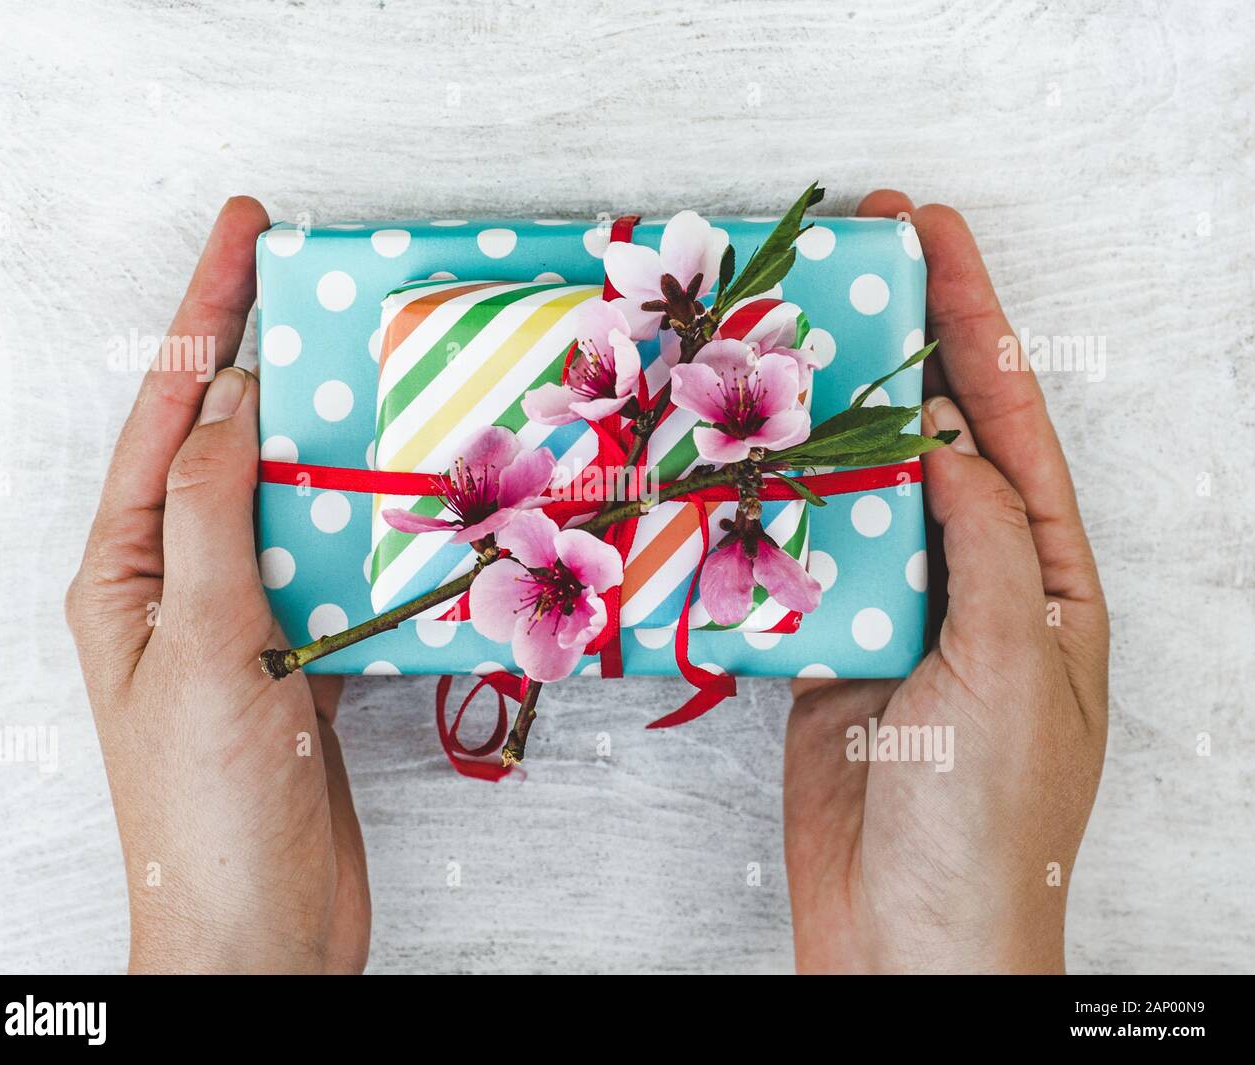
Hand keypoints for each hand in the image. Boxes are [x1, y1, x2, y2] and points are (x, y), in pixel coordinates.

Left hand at [66, 198, 370, 973]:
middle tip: (326, 291)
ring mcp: (245, 621)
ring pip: (290, 503)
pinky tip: (404, 501)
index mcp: (127, 570)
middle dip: (268, 361)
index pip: (167, 412)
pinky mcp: (303, 657)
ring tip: (377, 386)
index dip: (205, 312)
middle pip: (227, 443)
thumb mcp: (204, 643)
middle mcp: (180, 584)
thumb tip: (229, 400)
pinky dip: (369, 527)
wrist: (259, 930)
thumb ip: (214, 515)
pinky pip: (334, 564)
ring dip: (332, 447)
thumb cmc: (209, 804)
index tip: (248, 232)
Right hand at [784, 192, 1108, 972]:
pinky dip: (769, 508)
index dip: (973, 321)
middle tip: (845, 259)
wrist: (908, 938)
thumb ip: (982, 540)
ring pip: (853, 492)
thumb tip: (939, 436)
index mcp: (1048, 577)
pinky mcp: (825, 646)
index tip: (928, 233)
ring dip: (818, 423)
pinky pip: (798, 558)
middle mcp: (974, 581)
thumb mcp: (1010, 663)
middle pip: (928, 438)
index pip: (1010, 422)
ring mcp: (894, 610)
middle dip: (894, 346)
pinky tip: (741, 458)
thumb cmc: (989, 818)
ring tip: (778, 340)